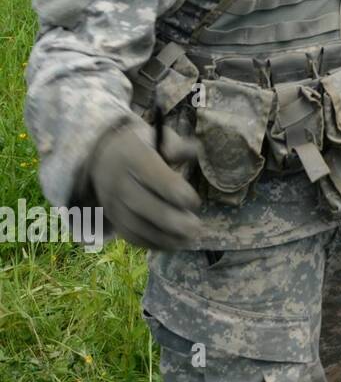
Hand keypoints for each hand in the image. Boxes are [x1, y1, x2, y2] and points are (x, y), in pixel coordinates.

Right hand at [86, 118, 201, 250]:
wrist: (102, 157)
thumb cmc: (141, 146)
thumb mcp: (157, 136)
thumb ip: (177, 145)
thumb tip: (193, 152)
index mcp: (134, 158)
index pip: (157, 179)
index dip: (178, 194)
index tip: (195, 202)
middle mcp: (119, 182)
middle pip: (145, 207)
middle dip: (173, 221)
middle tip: (197, 228)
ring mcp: (112, 202)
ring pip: (137, 226)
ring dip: (164, 238)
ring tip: (188, 241)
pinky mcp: (111, 217)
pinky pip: (129, 235)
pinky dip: (151, 243)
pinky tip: (171, 245)